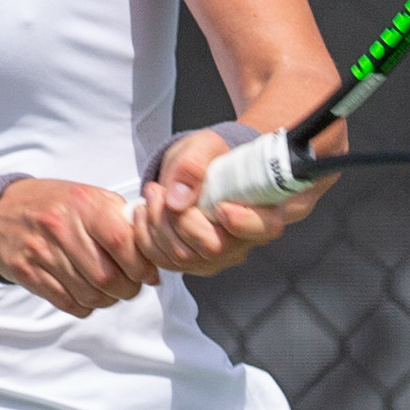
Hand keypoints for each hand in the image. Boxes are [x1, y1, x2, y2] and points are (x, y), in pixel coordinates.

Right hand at [0, 179, 160, 317]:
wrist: (2, 210)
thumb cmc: (57, 204)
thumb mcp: (89, 196)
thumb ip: (120, 218)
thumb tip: (151, 252)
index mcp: (83, 204)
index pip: (121, 242)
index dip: (140, 265)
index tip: (149, 275)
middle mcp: (61, 227)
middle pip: (106, 275)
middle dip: (127, 289)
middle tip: (131, 287)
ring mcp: (41, 252)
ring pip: (88, 294)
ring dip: (107, 300)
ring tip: (111, 292)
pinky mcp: (27, 274)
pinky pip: (65, 302)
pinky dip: (83, 307)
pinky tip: (87, 296)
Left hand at [132, 129, 328, 275]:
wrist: (197, 170)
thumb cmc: (210, 158)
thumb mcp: (203, 146)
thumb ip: (192, 165)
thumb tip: (178, 199)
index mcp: (262, 207)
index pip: (263, 227)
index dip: (243, 222)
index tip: (220, 206)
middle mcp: (243, 239)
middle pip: (213, 248)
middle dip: (177, 219)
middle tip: (159, 189)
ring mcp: (218, 256)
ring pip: (184, 257)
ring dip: (157, 226)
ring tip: (152, 194)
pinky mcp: (193, 262)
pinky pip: (165, 261)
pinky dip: (146, 237)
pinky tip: (146, 213)